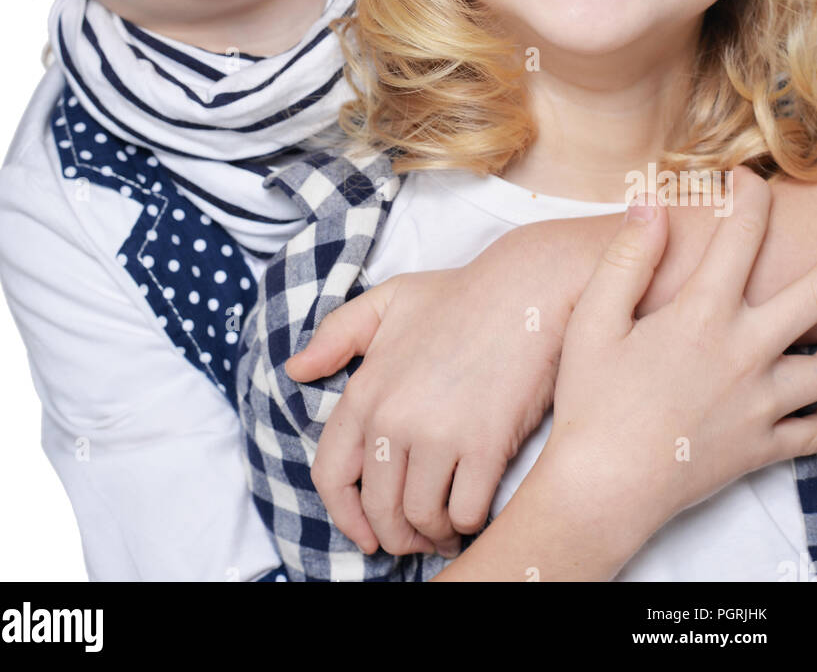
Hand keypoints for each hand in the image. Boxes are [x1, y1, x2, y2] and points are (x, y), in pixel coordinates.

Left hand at [287, 230, 583, 557]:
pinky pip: (466, 513)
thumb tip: (295, 370)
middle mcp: (392, 417)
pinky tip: (477, 511)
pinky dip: (469, 522)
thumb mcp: (390, 299)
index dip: (345, 516)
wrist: (529, 287)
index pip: (331, 475)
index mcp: (365, 389)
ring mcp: (437, 433)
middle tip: (419, 537)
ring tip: (450, 526)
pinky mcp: (485, 445)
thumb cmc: (462, 294)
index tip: (367, 532)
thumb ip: (337, 334)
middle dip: (397, 535)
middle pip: (378, 509)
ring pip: (422, 518)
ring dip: (436, 533)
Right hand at [543, 171, 816, 553]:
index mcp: (702, 315)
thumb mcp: (595, 320)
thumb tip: (652, 205)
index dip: (750, 196)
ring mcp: (761, 402)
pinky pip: (815, 431)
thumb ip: (629, 258)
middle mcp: (744, 353)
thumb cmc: (592, 401)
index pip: (742, 235)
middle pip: (813, 296)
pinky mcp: (764, 446)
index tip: (747, 180)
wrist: (604, 488)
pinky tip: (815, 399)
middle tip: (815, 242)